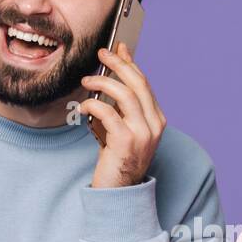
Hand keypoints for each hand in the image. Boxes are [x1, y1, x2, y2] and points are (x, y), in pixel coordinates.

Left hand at [77, 41, 165, 188]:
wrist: (119, 192)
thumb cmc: (119, 160)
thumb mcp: (125, 129)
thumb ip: (123, 107)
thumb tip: (114, 79)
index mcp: (156, 120)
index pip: (144, 83)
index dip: (130, 63)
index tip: (118, 48)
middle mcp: (154, 125)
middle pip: (137, 83)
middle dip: (118, 63)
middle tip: (101, 54)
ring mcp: (142, 133)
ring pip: (124, 94)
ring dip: (103, 82)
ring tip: (87, 81)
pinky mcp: (126, 141)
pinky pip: (108, 112)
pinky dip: (93, 104)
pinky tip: (84, 106)